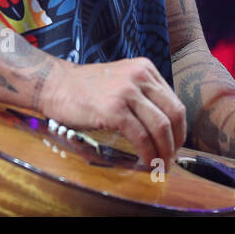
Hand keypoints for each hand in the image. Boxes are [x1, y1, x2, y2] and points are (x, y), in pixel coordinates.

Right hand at [45, 57, 186, 166]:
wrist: (55, 85)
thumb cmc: (86, 88)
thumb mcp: (122, 80)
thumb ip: (142, 94)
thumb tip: (163, 126)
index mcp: (146, 69)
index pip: (174, 101)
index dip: (179, 128)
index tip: (175, 145)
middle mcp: (141, 76)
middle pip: (174, 114)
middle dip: (177, 141)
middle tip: (171, 159)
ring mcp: (128, 91)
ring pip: (161, 126)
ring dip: (165, 151)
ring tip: (161, 165)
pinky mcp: (114, 109)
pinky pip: (141, 136)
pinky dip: (148, 153)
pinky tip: (146, 162)